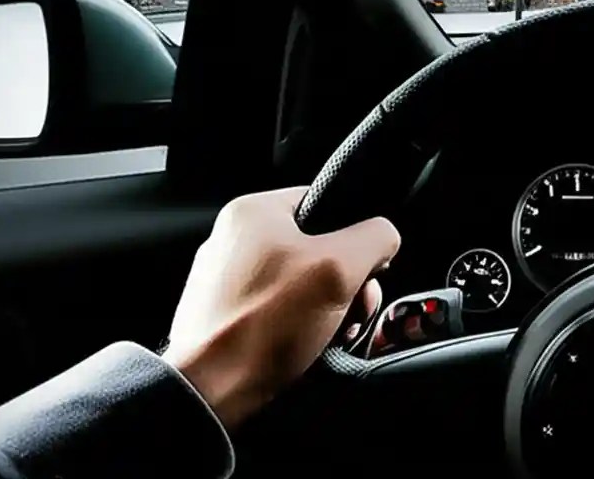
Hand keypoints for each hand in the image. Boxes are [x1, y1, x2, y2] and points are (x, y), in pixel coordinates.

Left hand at [163, 187, 400, 428]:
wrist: (208, 391)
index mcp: (254, 212)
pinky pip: (279, 312)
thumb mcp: (339, 268)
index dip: (356, 236)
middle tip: (353, 310)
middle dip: (347, 284)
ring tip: (332, 335)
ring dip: (330, 310)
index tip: (367, 269)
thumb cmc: (264, 324)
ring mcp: (226, 280)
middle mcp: (234, 240)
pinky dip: (302, 328)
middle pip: (318, 248)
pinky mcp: (225, 317)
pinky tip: (310, 348)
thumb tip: (385, 237)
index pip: (325, 202)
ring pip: (302, 284)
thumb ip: (374, 238)